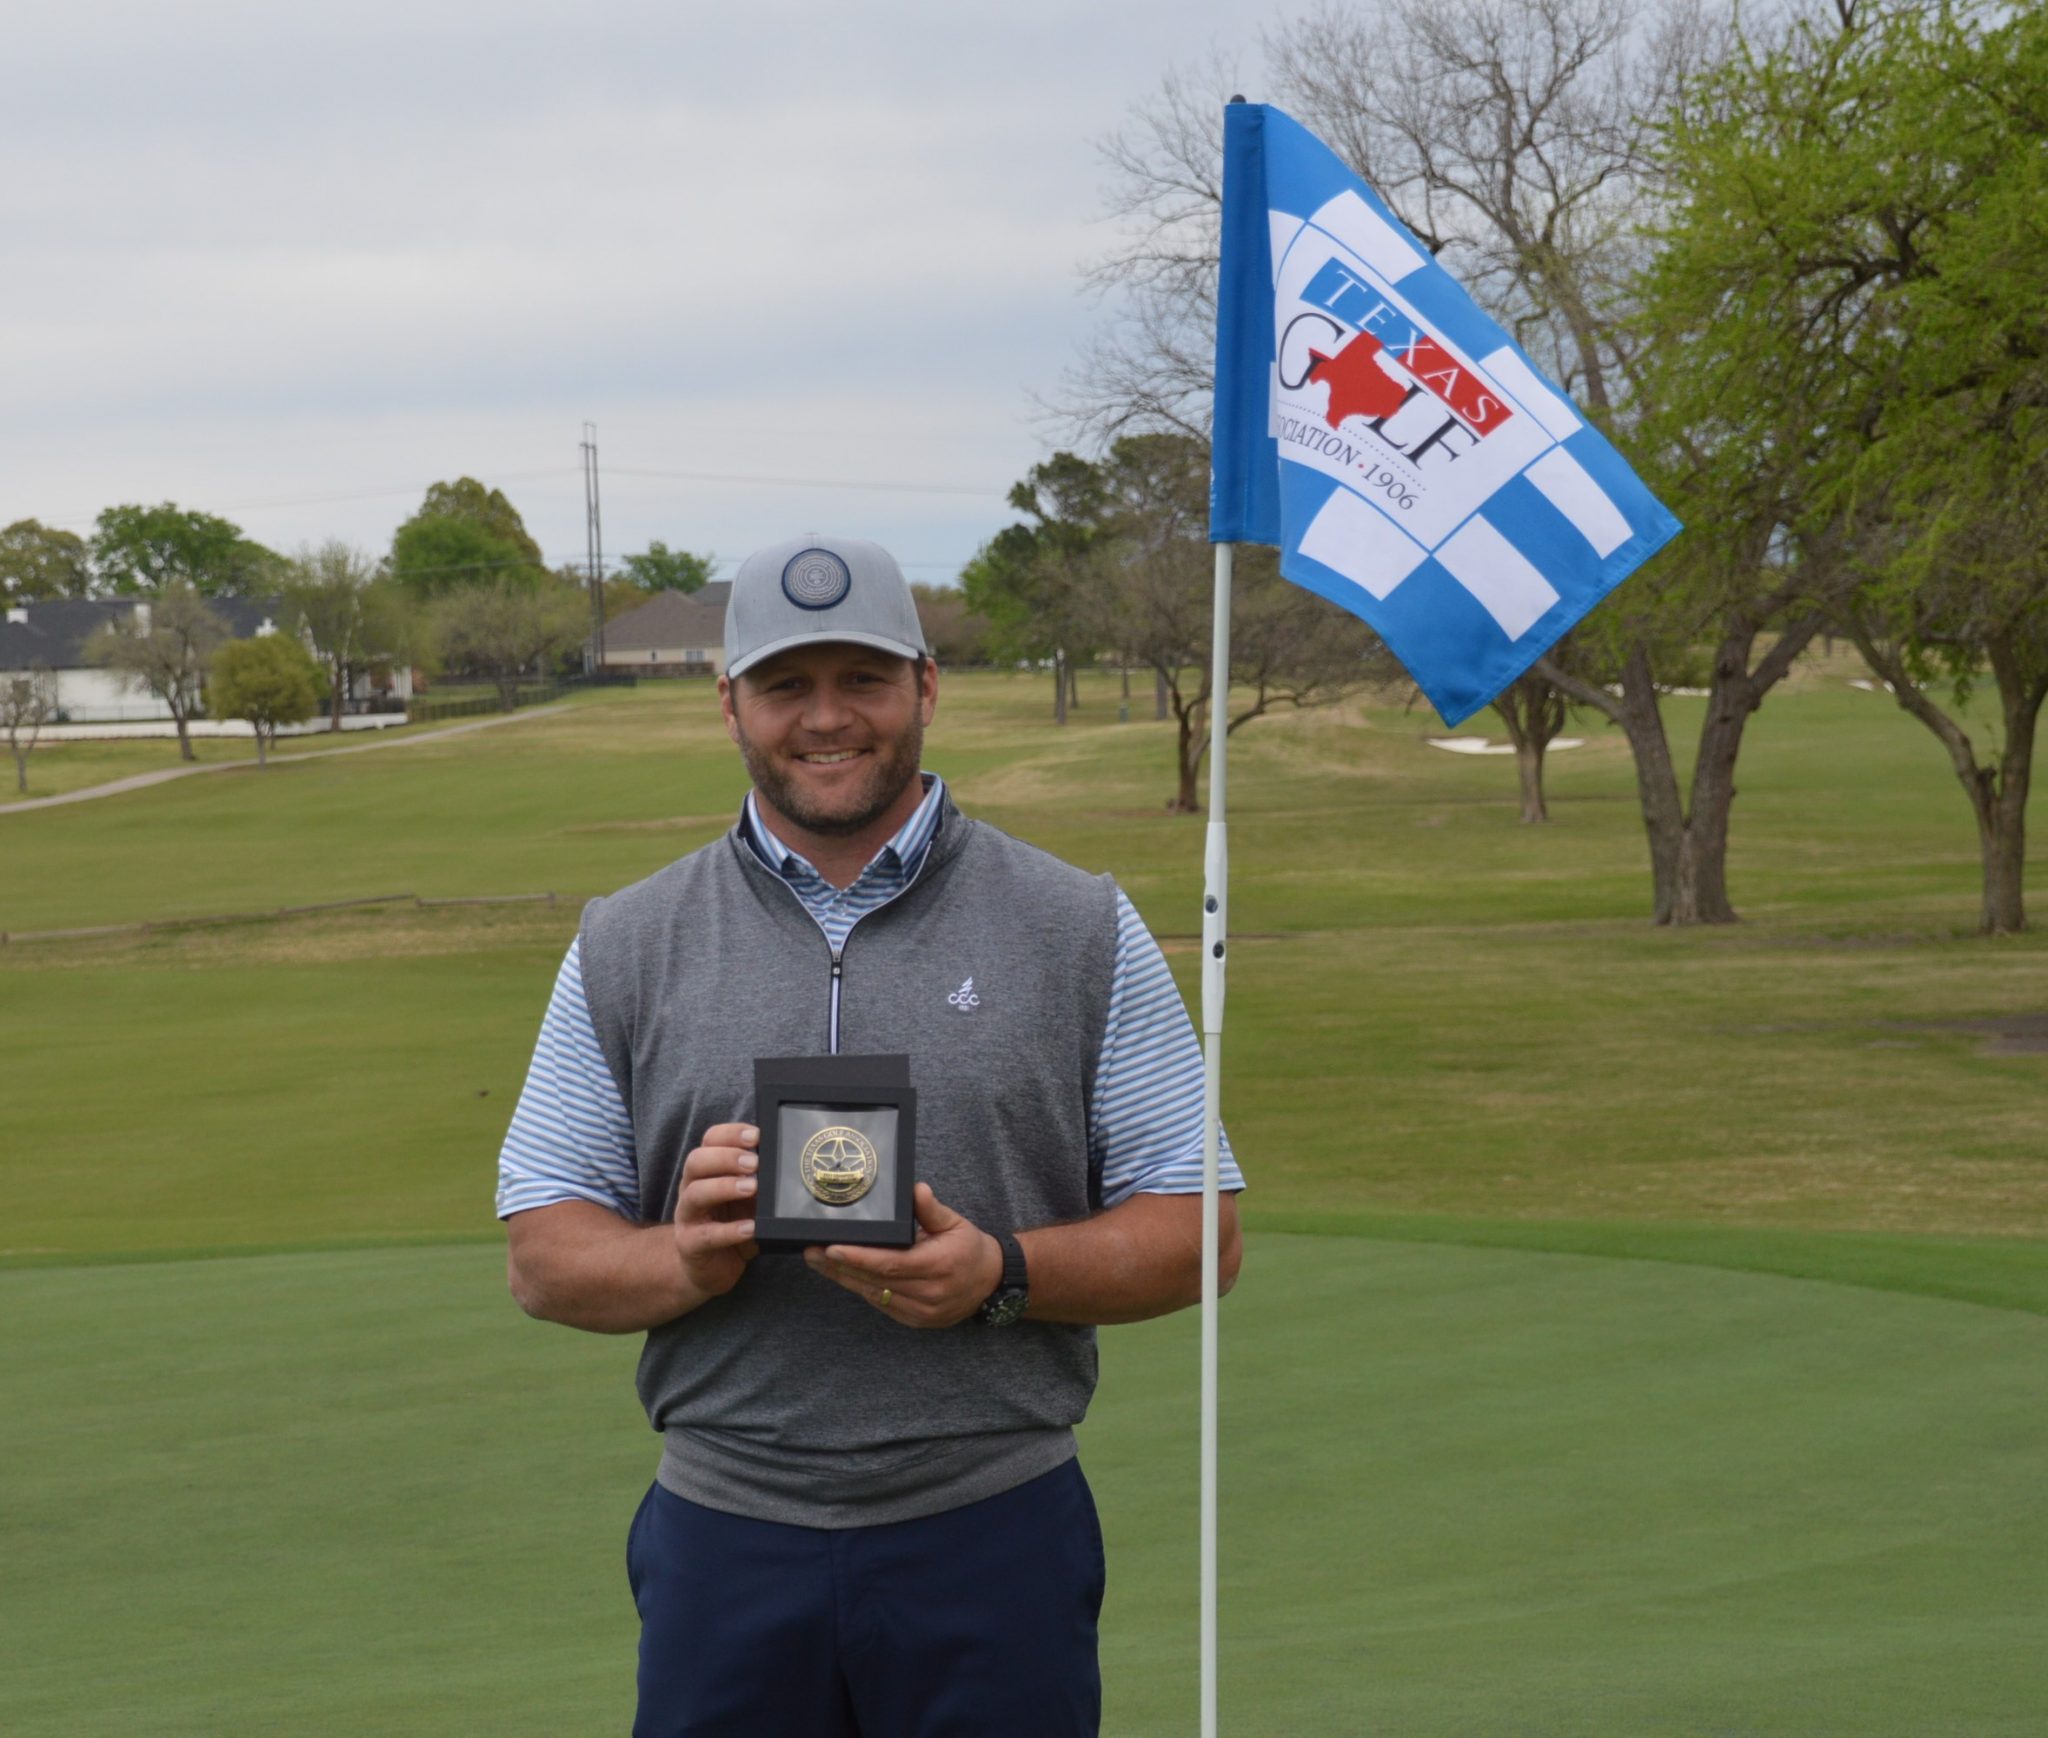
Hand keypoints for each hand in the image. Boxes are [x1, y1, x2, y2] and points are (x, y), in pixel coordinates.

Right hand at [673, 1123, 760, 1301]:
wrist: (711, 1267)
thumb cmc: (733, 1224)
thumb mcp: (749, 1199)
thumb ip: (759, 1180)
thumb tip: (790, 1161)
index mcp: (705, 1171)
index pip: (709, 1140)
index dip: (730, 1134)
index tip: (756, 1135)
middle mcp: (691, 1188)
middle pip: (696, 1161)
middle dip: (727, 1157)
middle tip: (755, 1163)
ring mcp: (687, 1217)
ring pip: (695, 1193)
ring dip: (725, 1186)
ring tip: (752, 1188)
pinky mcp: (690, 1244)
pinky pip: (706, 1235)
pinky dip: (730, 1230)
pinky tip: (751, 1228)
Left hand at [804, 1183, 1002, 1328]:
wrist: (990, 1284)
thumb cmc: (970, 1249)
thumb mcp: (957, 1223)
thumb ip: (932, 1209)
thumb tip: (915, 1190)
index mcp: (937, 1266)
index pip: (890, 1264)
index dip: (859, 1258)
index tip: (832, 1249)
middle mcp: (928, 1293)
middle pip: (875, 1282)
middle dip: (839, 1267)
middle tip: (811, 1252)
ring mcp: (920, 1312)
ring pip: (873, 1295)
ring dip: (843, 1279)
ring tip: (817, 1262)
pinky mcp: (914, 1320)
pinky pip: (881, 1304)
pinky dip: (860, 1289)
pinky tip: (841, 1276)